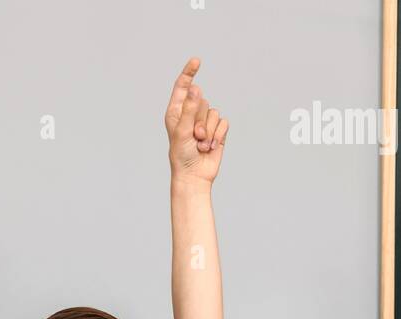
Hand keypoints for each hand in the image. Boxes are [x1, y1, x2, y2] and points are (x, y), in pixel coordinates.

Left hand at [165, 57, 228, 185]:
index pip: (183, 86)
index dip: (189, 73)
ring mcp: (204, 122)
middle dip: (200, 120)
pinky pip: (223, 123)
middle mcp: (191, 113)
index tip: (196, 61)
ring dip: (209, 131)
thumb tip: (196, 87)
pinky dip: (218, 136)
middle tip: (194, 137)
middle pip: (203, 100)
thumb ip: (190, 109)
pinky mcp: (217, 131)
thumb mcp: (182, 131)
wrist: (194, 176)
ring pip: (214, 112)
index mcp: (176, 111)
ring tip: (200, 145)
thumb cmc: (182, 156)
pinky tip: (210, 147)